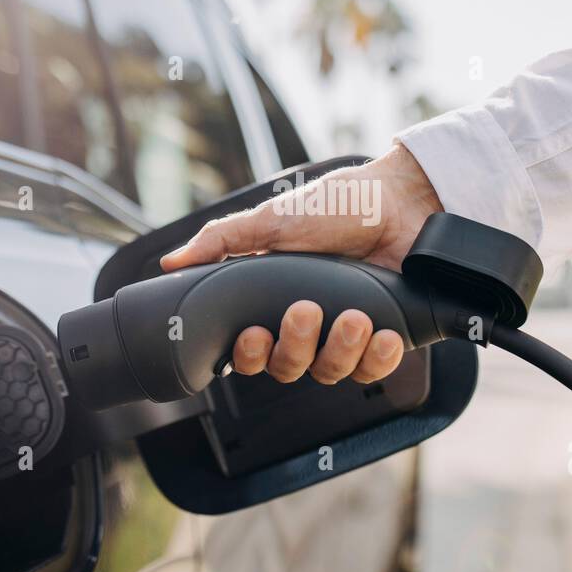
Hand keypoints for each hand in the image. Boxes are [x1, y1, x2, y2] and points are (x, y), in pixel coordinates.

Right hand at [160, 144, 441, 384]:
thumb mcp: (272, 219)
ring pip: (330, 373)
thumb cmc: (337, 205)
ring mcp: (346, 334)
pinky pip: (374, 370)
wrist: (399, 198)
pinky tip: (382, 335)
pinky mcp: (385, 336)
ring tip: (355, 317)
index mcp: (274, 304)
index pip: (250, 352)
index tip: (254, 334)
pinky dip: (378, 358)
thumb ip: (223, 241)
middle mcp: (309, 326)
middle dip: (295, 345)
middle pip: (287, 368)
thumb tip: (171, 262)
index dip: (248, 355)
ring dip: (340, 349)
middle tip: (306, 310)